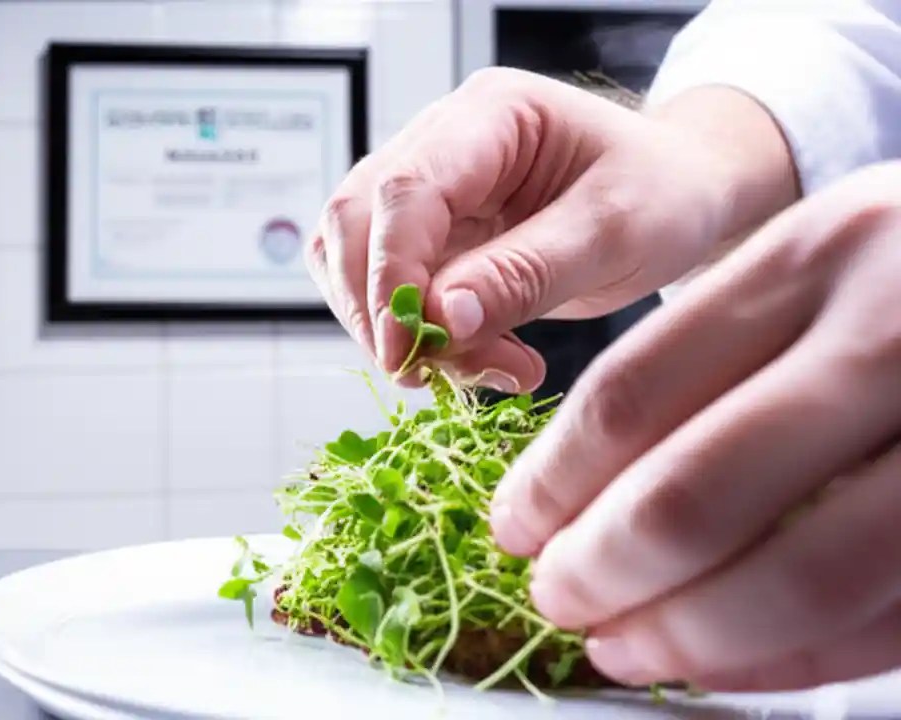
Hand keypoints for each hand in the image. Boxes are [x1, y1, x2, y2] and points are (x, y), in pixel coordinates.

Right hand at [305, 69, 795, 388]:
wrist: (682, 197)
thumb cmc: (663, 194)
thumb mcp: (614, 232)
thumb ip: (526, 273)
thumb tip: (440, 319)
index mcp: (489, 116)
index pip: (403, 190)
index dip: (390, 274)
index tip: (407, 349)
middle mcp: (440, 143)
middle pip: (354, 221)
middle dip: (378, 309)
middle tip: (432, 373)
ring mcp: (427, 191)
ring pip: (351, 258)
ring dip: (388, 328)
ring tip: (477, 367)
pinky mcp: (428, 237)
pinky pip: (382, 288)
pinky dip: (410, 334)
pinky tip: (472, 357)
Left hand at [490, 162, 900, 689]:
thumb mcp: (819, 264)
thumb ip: (713, 351)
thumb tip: (569, 494)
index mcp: (817, 254)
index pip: (633, 395)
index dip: (551, 483)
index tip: (512, 527)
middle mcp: (893, 336)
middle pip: (691, 498)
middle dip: (598, 571)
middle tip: (555, 597)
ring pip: (794, 577)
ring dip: (684, 634)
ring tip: (619, 645)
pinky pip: (880, 620)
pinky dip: (784, 659)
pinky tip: (718, 661)